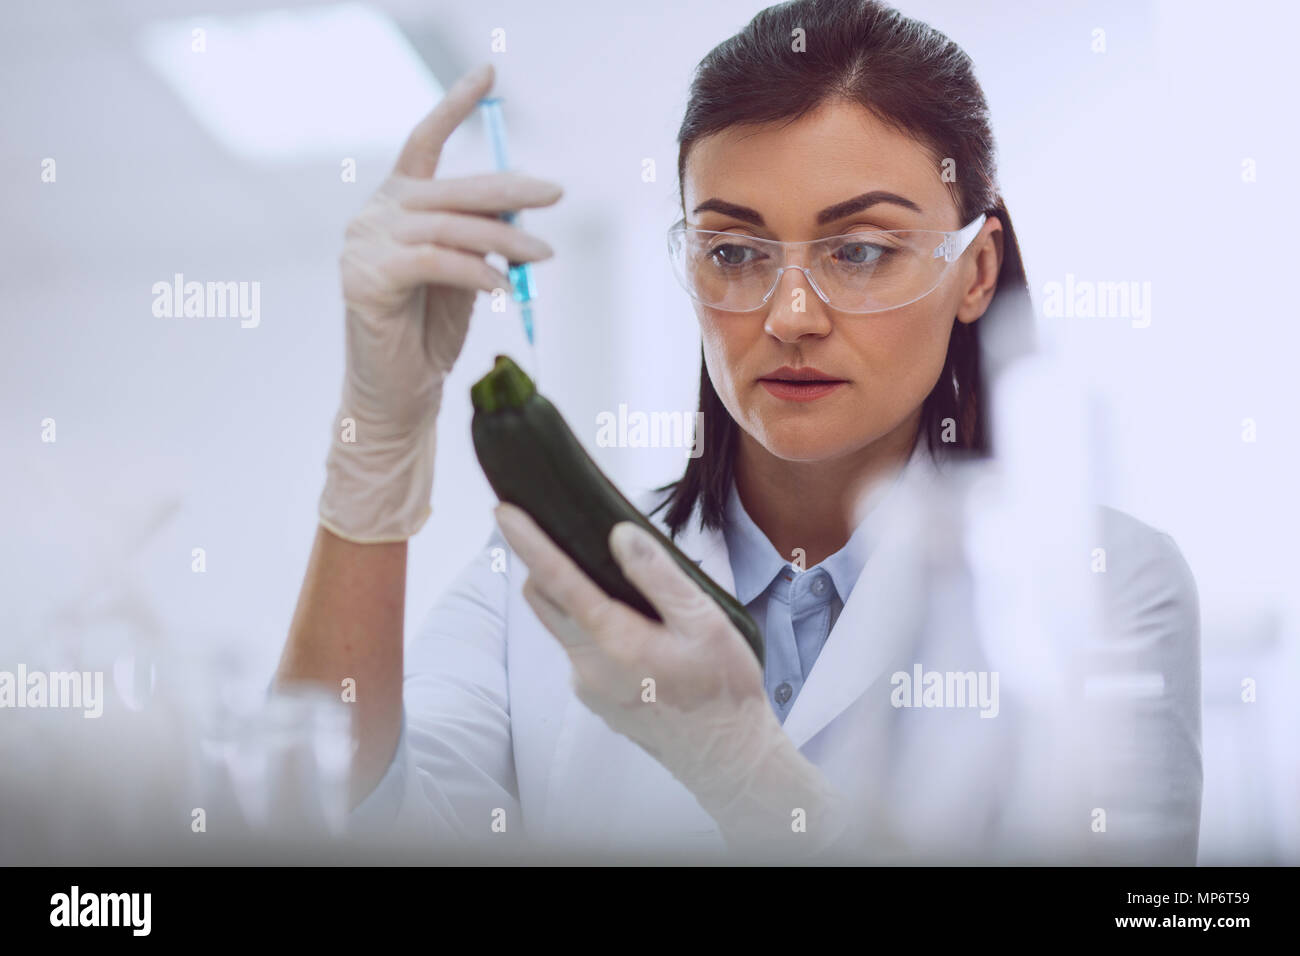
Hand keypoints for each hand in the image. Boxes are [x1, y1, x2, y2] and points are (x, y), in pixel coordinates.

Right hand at [319, 64, 561, 542]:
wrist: (398, 394)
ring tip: (543, 257)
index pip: (424, 144)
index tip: (489, 73)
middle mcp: (372, 215)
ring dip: (503, 240)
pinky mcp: (365, 279)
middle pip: (448, 187)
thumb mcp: (465, 272)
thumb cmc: (430, 333)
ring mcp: (362, 245)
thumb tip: (519, 203)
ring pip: (447, 226)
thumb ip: (481, 234)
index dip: (455, 106)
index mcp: (394, 204)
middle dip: (508, 189)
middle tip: (555, 194)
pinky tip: (504, 288)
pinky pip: (434, 262)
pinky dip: (476, 272)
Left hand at [493, 503, 851, 857]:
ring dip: (572, 596)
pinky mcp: (593, 697)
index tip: (505, 511)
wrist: (726, 758)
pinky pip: (579, 648)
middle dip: (544, 563)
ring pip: (561, 625)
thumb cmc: (723, 689)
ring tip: (618, 581)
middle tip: (563, 531)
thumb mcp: (705, 622)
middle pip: (544, 600)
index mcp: (615, 641)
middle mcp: (588, 665)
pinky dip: (591, 626)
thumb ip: (659, 576)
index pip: (558, 580)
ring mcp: (586, 685)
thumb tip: (619, 535)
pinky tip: (635, 627)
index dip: (529, 542)